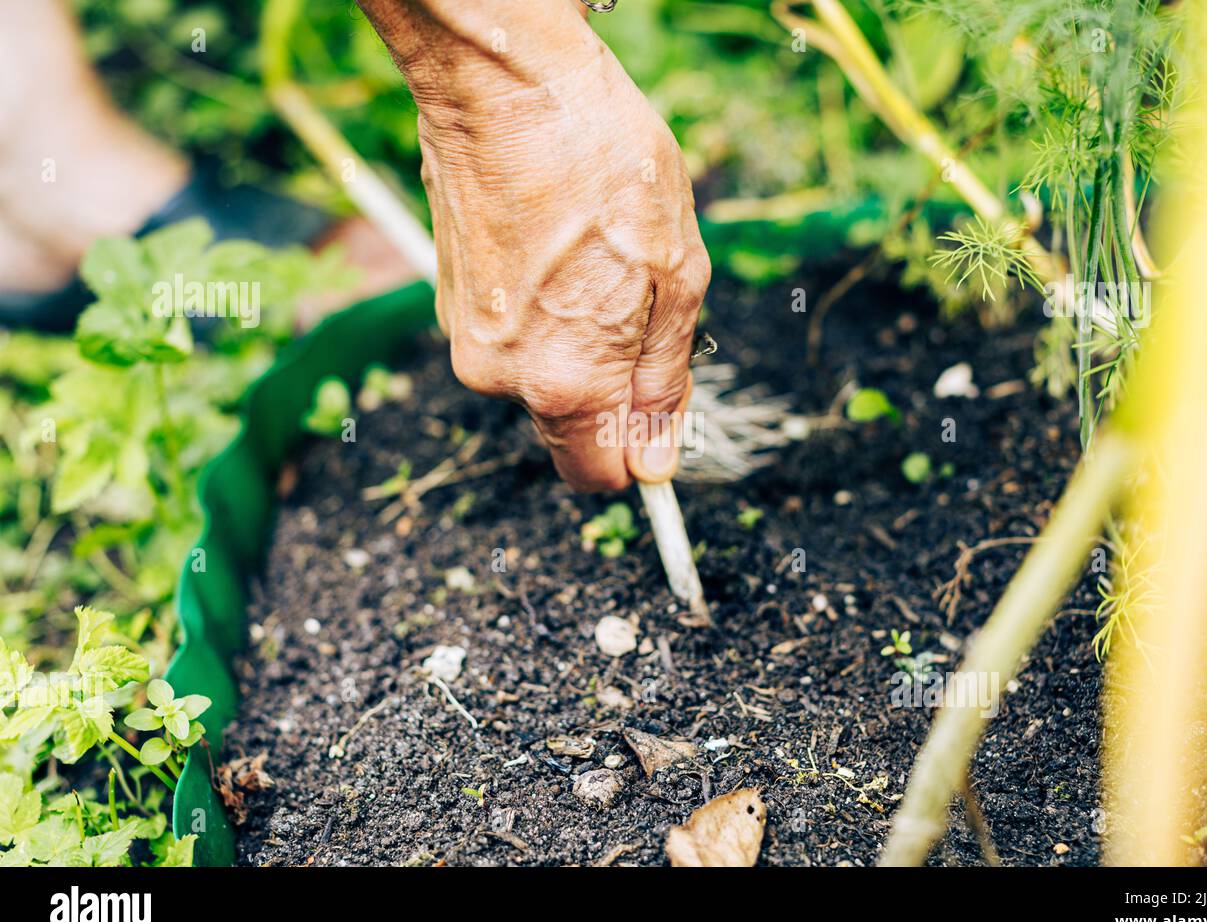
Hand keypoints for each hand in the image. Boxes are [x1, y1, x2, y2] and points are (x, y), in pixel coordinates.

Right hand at [359, 0, 709, 490]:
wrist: (503, 77)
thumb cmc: (602, 160)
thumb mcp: (675, 274)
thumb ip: (664, 379)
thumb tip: (656, 460)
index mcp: (563, 382)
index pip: (600, 476)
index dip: (640, 456)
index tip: (664, 423)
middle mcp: (503, 377)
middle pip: (571, 425)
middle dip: (614, 387)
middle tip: (640, 304)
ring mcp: (466, 339)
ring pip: (544, 376)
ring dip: (580, 340)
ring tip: (596, 258)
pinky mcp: (448, 302)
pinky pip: (514, 337)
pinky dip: (543, 310)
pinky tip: (560, 245)